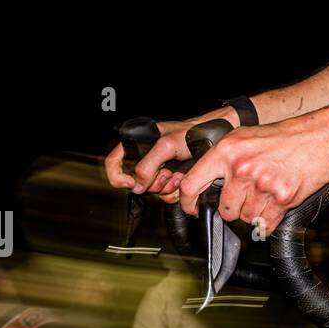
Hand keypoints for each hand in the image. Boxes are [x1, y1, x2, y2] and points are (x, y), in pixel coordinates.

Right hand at [103, 107, 239, 202]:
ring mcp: (158, 170)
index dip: (117, 176)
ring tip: (177, 174)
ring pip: (151, 190)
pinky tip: (182, 179)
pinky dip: (174, 190)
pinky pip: (165, 194)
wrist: (214, 139)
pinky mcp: (170, 179)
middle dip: (152, 182)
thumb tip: (137, 185)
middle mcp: (146, 158)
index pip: (114, 163)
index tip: (131, 183)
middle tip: (167, 173)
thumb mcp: (167, 145)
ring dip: (165, 186)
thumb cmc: (192, 133)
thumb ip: (148, 164)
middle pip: (135, 182)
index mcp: (138, 144)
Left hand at [177, 115, 328, 234]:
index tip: (196, 208)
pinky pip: (267, 224)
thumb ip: (224, 158)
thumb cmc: (287, 136)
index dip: (189, 203)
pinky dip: (272, 220)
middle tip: (251, 195)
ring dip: (257, 213)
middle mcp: (241, 167)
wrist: (323, 136)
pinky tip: (279, 203)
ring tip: (270, 193)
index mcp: (227, 150)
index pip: (190, 185)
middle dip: (236, 208)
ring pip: (247, 218)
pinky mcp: (282, 197)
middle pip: (225, 209)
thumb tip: (206, 184)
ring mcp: (262, 184)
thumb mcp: (246, 137)